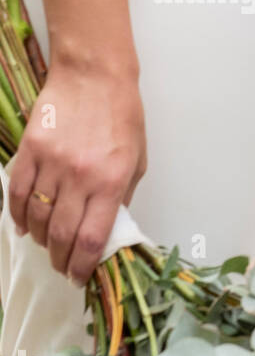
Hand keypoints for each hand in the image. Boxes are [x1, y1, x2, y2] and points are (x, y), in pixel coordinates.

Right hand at [7, 66, 147, 283]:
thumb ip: (121, 196)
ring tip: (48, 246)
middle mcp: (79, 177)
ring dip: (41, 239)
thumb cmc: (123, 118)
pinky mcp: (29, 150)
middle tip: (63, 268)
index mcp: (110, 182)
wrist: (94, 76)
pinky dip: (18, 214)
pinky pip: (17, 192)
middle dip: (61, 259)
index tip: (80, 278)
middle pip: (61, 234)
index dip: (82, 266)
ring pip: (37, 217)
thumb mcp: (136, 161)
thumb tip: (107, 228)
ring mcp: (51, 163)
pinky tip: (24, 226)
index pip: (91, 238)